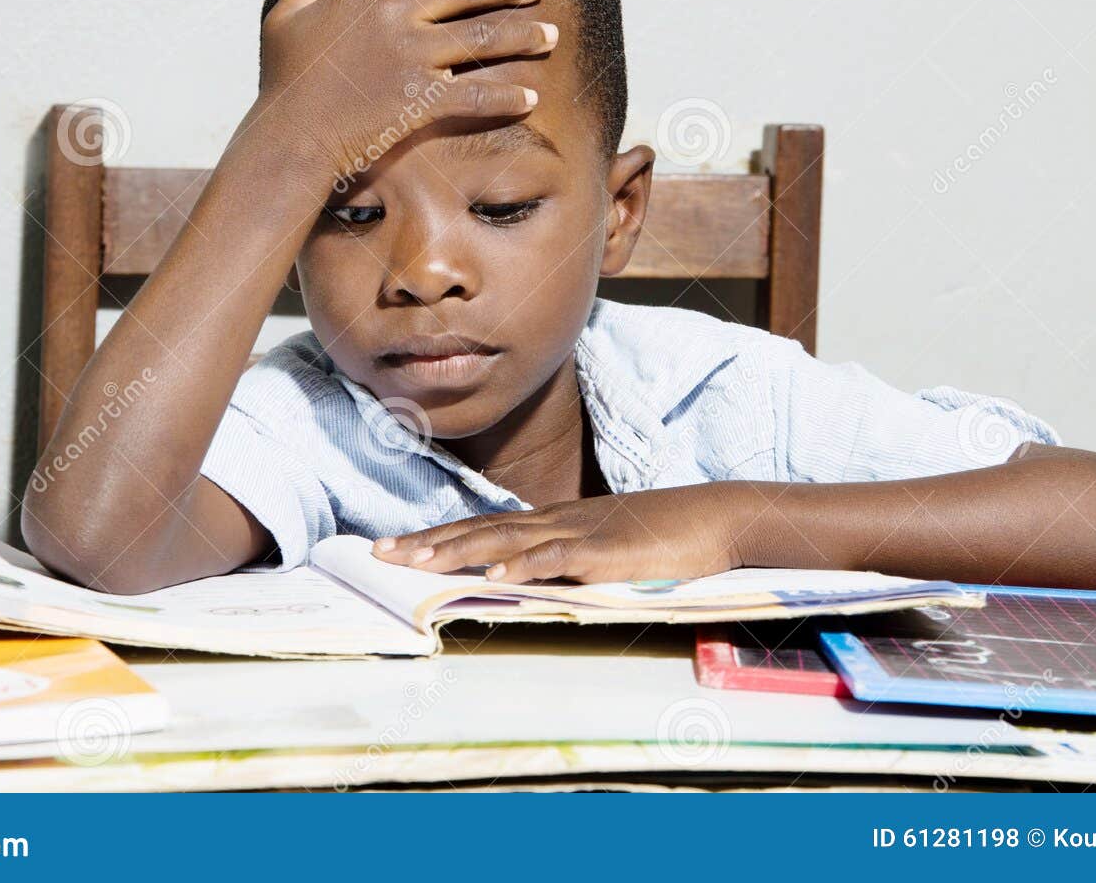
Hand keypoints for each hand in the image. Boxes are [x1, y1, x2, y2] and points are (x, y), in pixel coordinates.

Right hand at [237, 0, 554, 189]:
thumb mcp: (285, 16)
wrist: (289, 135)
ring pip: (483, 36)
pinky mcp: (421, 98)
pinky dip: (507, 97)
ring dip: (523, 35)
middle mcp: (394, 14)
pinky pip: (477, 94)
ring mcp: (411, 56)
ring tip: (550, 36)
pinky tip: (530, 98)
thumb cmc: (285, 81)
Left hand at [371, 485, 758, 583]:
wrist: (716, 517)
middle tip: (379, 555)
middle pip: (479, 530)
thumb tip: (526, 580)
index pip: (482, 528)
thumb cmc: (664, 537)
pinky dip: (523, 566)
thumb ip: (566, 561)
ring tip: (416, 563)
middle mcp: (556, 522)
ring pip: (506, 540)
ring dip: (458, 551)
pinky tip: (494, 576)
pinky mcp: (605, 551)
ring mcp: (580, 533)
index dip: (436, 537)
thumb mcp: (603, 548)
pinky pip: (557, 558)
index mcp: (553, 523)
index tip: (394, 546)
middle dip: (427, 542)